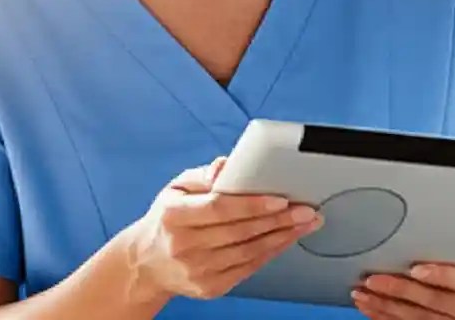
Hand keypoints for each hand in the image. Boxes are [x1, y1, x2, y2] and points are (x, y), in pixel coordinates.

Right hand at [125, 157, 322, 301]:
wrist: (148, 262)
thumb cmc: (169, 219)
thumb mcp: (177, 188)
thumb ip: (204, 175)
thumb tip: (226, 167)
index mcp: (174, 216)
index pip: (219, 208)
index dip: (253, 204)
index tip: (281, 198)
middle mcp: (183, 245)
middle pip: (240, 232)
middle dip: (279, 220)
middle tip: (306, 209)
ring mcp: (196, 270)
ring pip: (249, 252)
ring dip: (282, 237)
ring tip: (305, 223)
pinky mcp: (209, 287)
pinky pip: (248, 269)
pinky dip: (271, 253)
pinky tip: (286, 240)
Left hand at [352, 258, 454, 319]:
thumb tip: (437, 223)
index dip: (442, 275)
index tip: (416, 269)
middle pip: (436, 302)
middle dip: (401, 290)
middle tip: (373, 278)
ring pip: (418, 319)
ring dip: (385, 305)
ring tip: (362, 291)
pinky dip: (384, 317)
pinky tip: (368, 305)